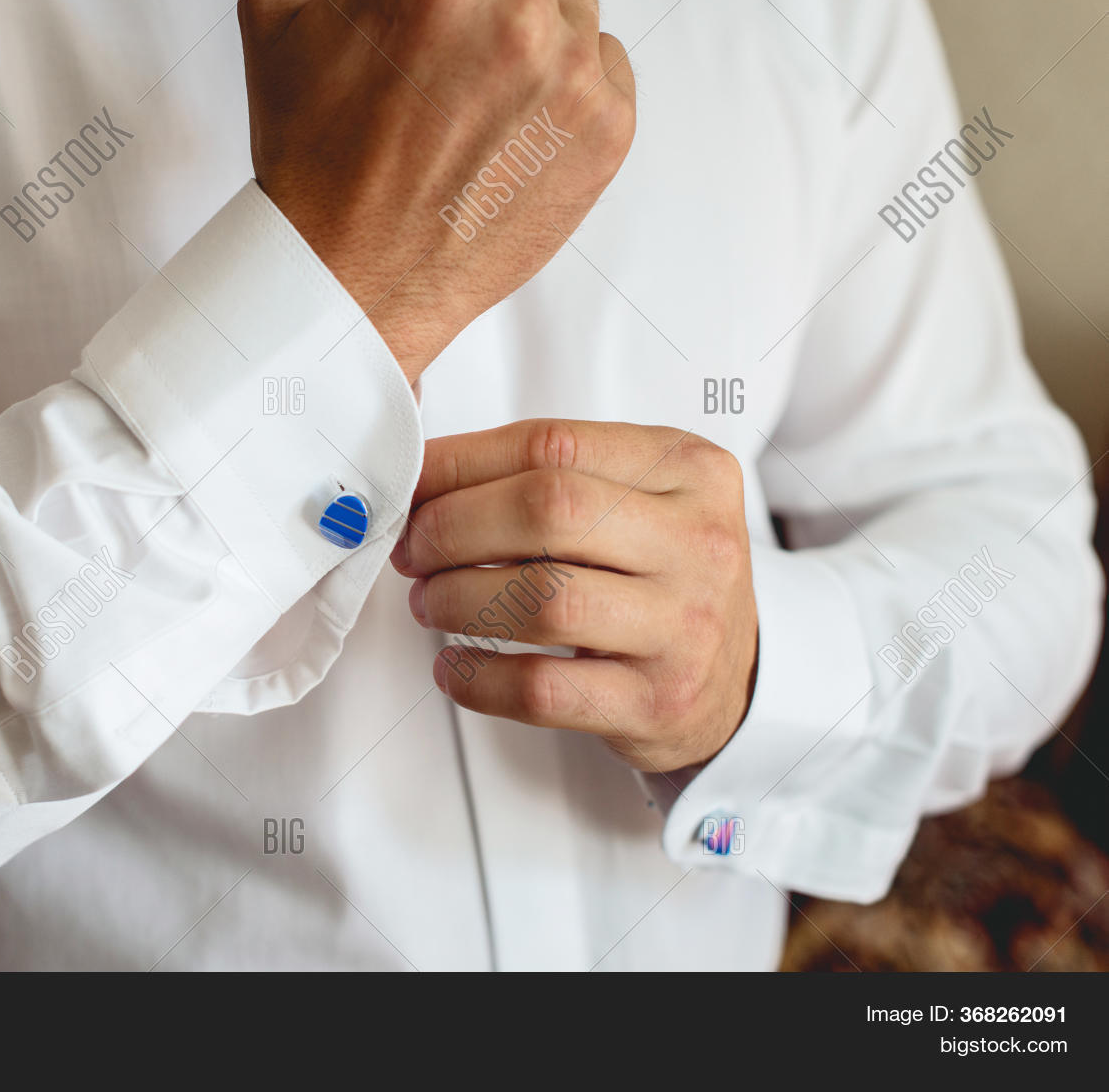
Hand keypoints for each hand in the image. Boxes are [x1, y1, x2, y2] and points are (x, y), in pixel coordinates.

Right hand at [239, 0, 636, 381]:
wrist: (350, 276)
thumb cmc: (318, 161)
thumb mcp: (276, 9)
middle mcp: (517, 16)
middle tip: (445, 35)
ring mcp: (573, 74)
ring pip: (572, 1)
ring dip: (530, 27)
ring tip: (470, 90)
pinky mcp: (608, 129)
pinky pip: (607, 65)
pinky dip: (566, 83)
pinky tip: (506, 124)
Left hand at [391, 420, 759, 772]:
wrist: (734, 676)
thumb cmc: (663, 576)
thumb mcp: (636, 500)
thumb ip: (549, 476)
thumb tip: (425, 481)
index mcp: (689, 470)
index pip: (552, 444)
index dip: (461, 463)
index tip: (412, 485)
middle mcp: (698, 543)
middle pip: (548, 510)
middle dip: (455, 528)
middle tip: (416, 551)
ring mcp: (683, 626)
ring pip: (544, 601)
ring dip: (459, 600)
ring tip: (432, 604)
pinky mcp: (657, 702)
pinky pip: (544, 690)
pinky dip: (478, 680)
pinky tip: (454, 668)